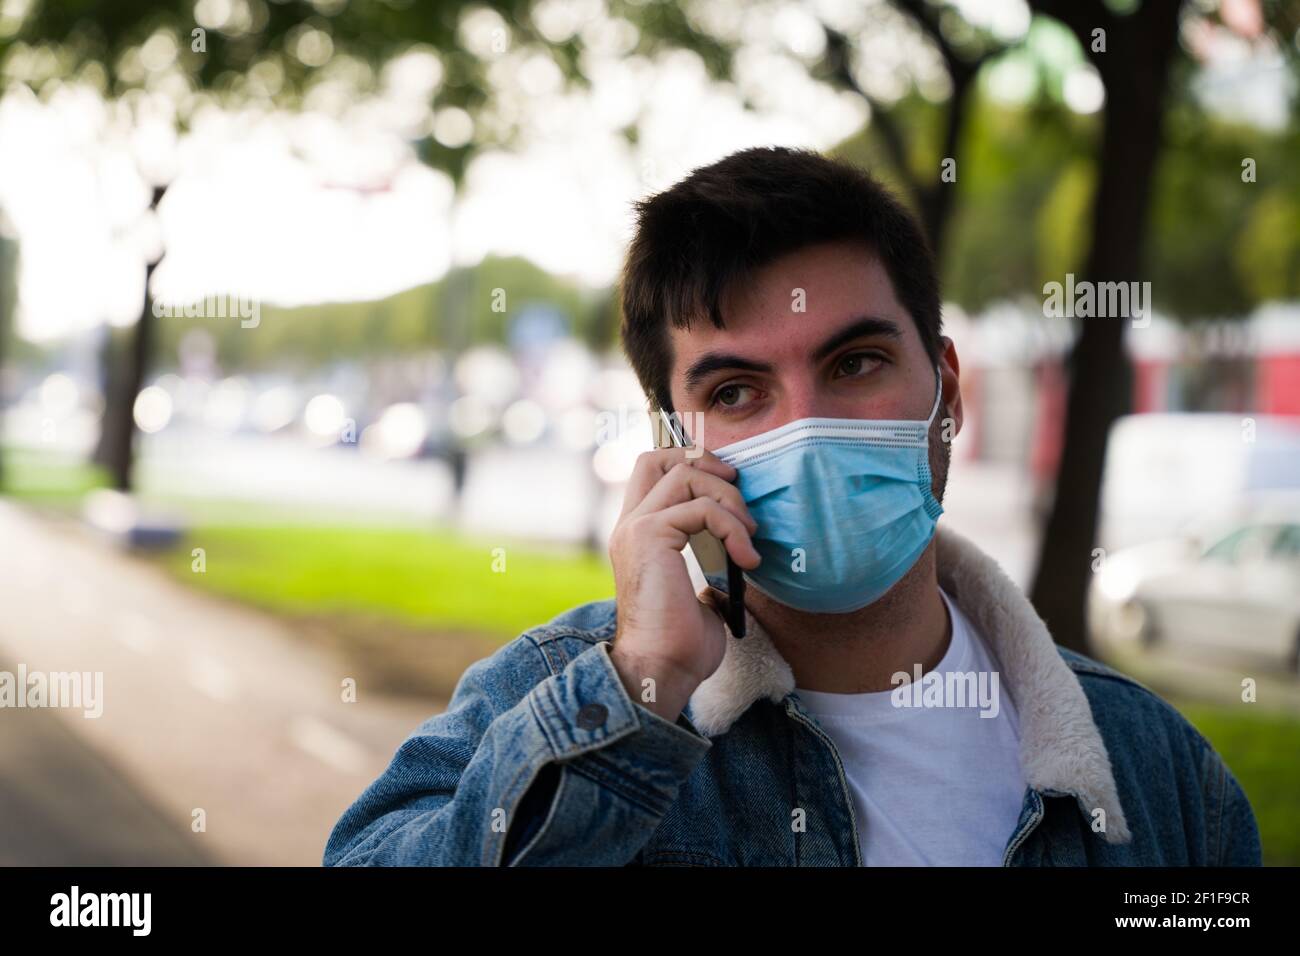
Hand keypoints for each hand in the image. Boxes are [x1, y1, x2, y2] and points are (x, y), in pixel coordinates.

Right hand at [606, 448, 760, 722]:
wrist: (662, 670)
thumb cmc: (680, 645)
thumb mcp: (699, 593)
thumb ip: (707, 565)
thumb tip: (734, 557)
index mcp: (637, 535)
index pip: (651, 471)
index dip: (691, 465)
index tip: (728, 494)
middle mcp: (630, 525)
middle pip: (658, 458)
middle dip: (706, 465)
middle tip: (738, 499)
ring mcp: (637, 528)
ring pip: (686, 474)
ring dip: (729, 500)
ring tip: (748, 538)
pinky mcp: (651, 537)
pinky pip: (702, 509)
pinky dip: (733, 529)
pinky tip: (746, 560)